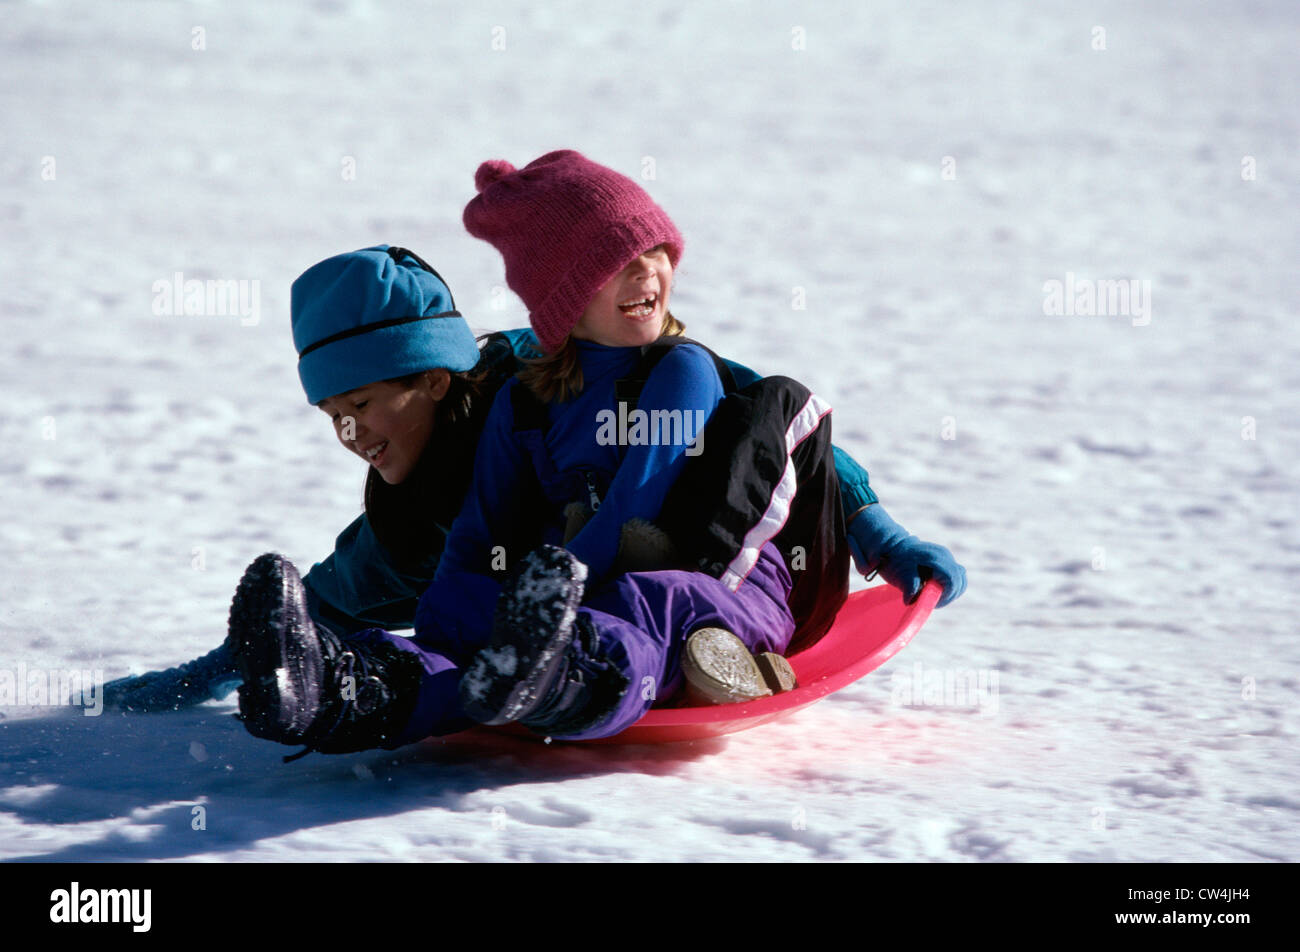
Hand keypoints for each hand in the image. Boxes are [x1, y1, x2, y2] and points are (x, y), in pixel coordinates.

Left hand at [847, 505, 966, 607]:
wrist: (890, 547)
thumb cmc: (893, 561)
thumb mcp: (899, 574)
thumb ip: (909, 586)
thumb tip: (910, 601)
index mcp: (935, 558)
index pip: (953, 581)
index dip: (946, 596)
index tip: (932, 602)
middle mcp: (944, 555)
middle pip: (960, 580)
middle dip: (949, 595)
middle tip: (932, 601)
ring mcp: (946, 556)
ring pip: (960, 578)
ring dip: (951, 591)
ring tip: (933, 596)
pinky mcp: (945, 560)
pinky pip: (955, 576)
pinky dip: (950, 586)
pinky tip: (935, 589)